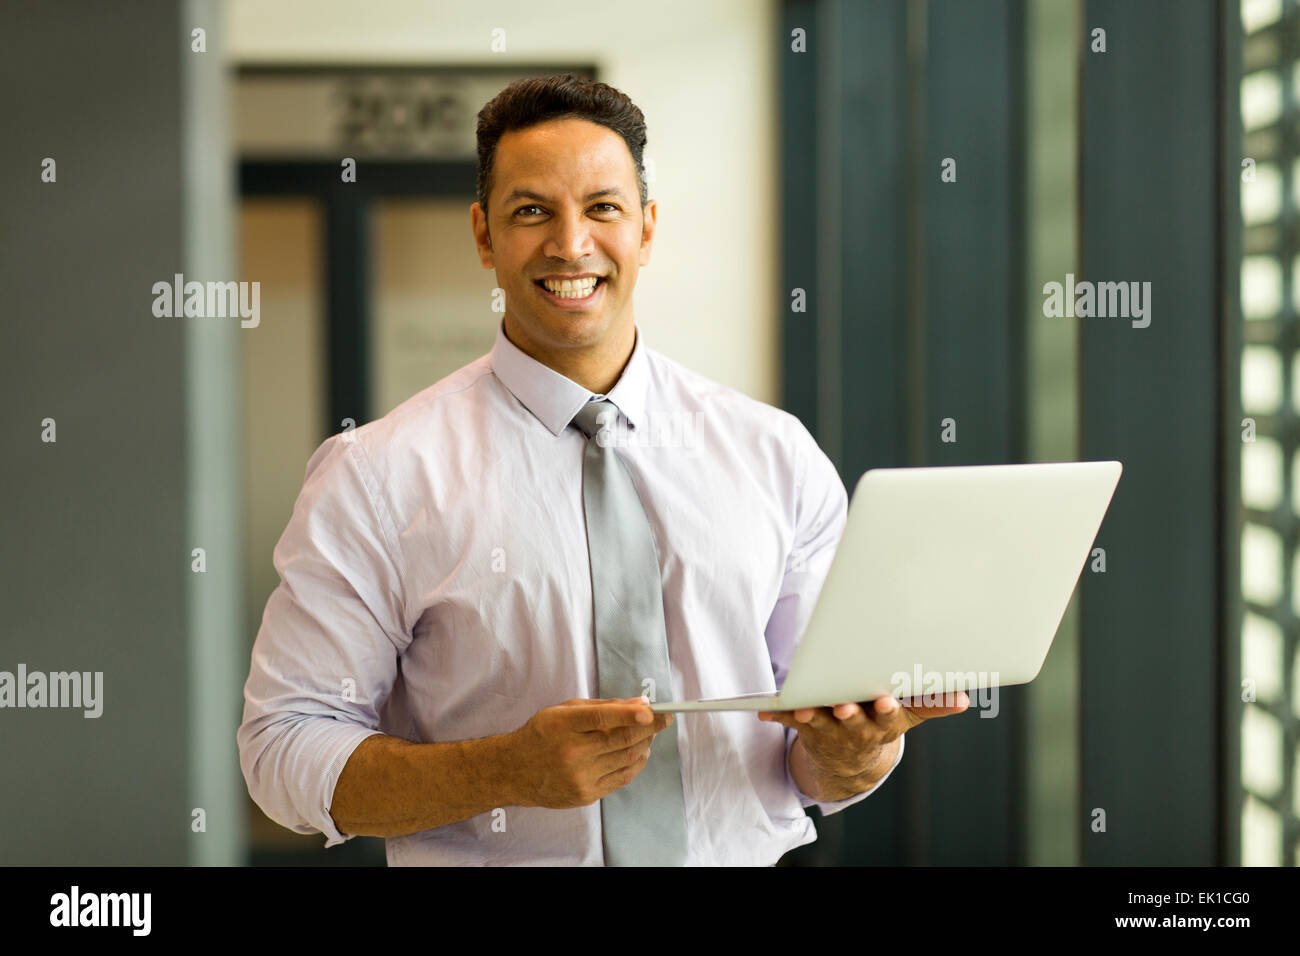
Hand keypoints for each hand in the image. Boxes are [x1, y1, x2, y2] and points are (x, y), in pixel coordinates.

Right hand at [506, 697, 674, 808]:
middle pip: (622, 740)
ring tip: (649, 734)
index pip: (601, 718)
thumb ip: (603, 706)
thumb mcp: (564, 711)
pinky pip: (622, 777)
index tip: (651, 710)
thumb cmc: (542, 734)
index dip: (629, 715)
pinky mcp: (585, 794)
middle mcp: (571, 753)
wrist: (514, 772)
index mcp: (563, 725)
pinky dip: (637, 763)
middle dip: (650, 727)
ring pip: (627, 758)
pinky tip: (640, 753)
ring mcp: (579, 777)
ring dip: (645, 744)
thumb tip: (640, 703)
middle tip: (664, 718)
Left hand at [758, 692, 968, 777]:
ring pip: (819, 721)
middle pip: (852, 721)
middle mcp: (856, 728)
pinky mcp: (805, 726)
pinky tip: (764, 709)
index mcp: (883, 722)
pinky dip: (776, 714)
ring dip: (810, 714)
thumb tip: (964, 698)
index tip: (886, 701)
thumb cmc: (882, 721)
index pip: (888, 716)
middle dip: (849, 713)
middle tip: (844, 706)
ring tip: (800, 708)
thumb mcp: (909, 713)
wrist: (851, 760)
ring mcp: (829, 729)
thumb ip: (932, 702)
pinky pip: (788, 719)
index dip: (887, 709)